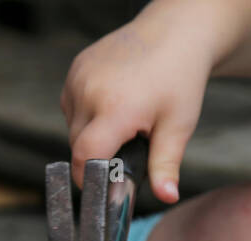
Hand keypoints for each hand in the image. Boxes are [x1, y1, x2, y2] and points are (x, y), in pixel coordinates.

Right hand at [61, 1, 213, 202]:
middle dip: (96, 156)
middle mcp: (90, 91)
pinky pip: (71, 105)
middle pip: (78, 144)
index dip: (89, 179)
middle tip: (125, 151)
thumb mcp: (178, 126)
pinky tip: (110, 106)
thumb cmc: (180, 79)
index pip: (85, 156)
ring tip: (122, 125)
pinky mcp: (76, 67)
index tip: (100, 189)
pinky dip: (85, 114)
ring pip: (71, 125)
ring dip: (89, 134)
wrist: (174, 33)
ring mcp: (79, 76)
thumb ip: (165, 165)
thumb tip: (167, 198)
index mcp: (116, 109)